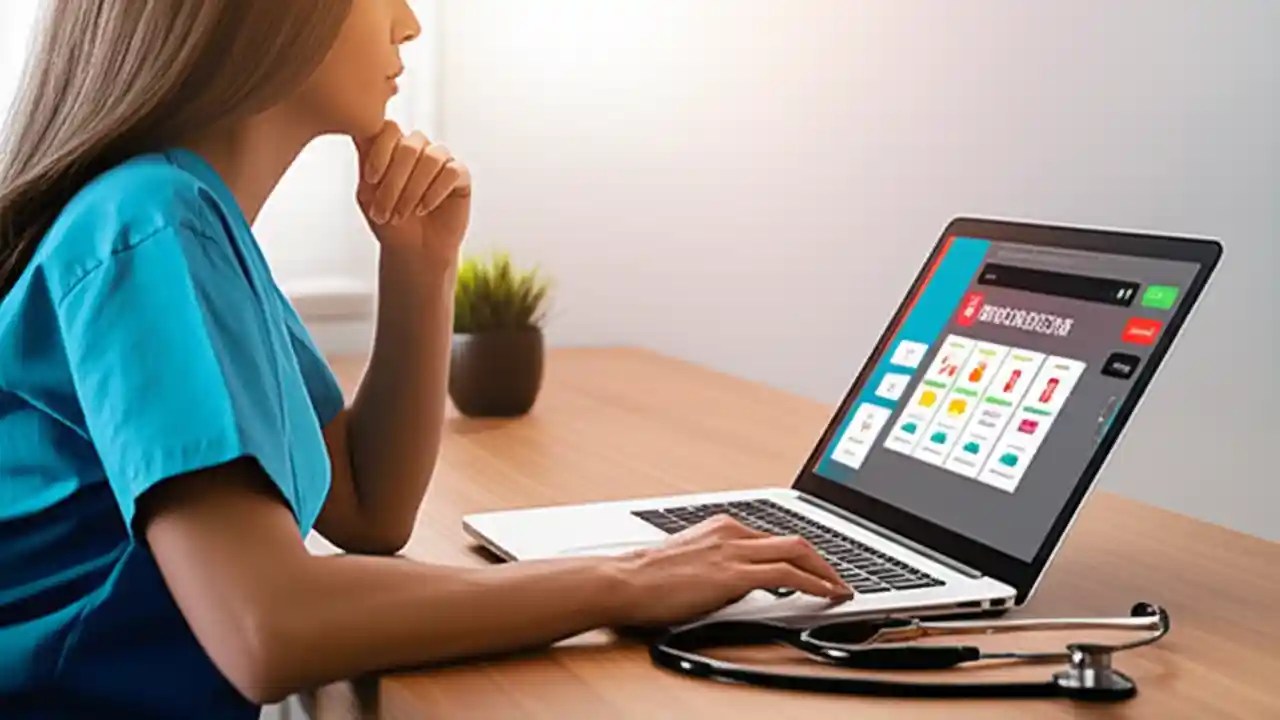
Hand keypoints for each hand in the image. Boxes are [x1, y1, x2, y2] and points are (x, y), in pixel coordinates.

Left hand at [354, 120, 471, 265]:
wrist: (412, 251)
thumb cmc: (388, 221)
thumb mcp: (367, 192)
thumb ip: (364, 160)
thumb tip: (357, 129)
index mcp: (394, 146)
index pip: (389, 128)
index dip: (380, 151)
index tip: (370, 179)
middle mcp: (418, 148)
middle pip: (409, 145)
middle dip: (394, 181)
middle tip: (385, 212)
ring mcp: (441, 160)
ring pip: (432, 157)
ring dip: (413, 189)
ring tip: (403, 214)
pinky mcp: (461, 176)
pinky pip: (451, 172)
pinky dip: (435, 192)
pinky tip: (423, 209)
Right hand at [609, 515, 852, 627]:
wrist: (624, 581)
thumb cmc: (647, 578)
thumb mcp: (692, 561)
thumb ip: (720, 565)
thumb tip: (741, 582)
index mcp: (722, 526)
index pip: (774, 538)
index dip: (802, 555)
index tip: (815, 568)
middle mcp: (732, 531)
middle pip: (794, 539)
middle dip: (823, 560)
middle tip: (839, 579)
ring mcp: (734, 550)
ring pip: (797, 551)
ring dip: (826, 571)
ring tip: (840, 589)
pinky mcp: (734, 573)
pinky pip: (787, 575)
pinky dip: (814, 584)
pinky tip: (825, 595)